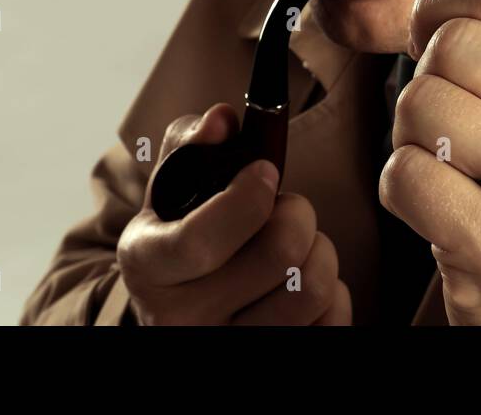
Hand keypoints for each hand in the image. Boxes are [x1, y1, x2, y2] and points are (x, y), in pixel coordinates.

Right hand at [117, 104, 350, 324]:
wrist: (177, 307)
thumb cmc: (182, 232)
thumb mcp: (170, 189)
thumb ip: (191, 144)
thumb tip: (221, 120)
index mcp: (148, 265)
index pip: (200, 241)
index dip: (246, 199)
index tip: (265, 172)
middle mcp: (179, 319)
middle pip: (278, 255)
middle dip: (298, 214)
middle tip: (286, 208)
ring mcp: (225, 347)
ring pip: (312, 289)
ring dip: (320, 251)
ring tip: (297, 243)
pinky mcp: (269, 361)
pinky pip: (332, 321)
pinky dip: (333, 291)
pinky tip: (303, 280)